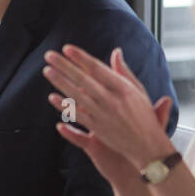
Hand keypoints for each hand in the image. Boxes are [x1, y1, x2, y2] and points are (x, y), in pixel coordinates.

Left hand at [43, 44, 173, 168]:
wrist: (147, 146)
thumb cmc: (144, 116)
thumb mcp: (138, 91)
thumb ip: (124, 71)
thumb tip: (116, 51)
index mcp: (123, 88)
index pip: (97, 69)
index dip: (81, 58)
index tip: (66, 49)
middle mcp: (112, 101)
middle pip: (83, 80)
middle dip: (65, 66)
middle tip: (49, 55)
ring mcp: (103, 116)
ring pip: (77, 97)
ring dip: (61, 83)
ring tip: (47, 71)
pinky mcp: (97, 130)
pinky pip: (77, 116)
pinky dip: (64, 107)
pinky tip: (52, 97)